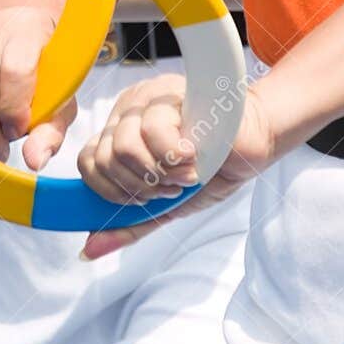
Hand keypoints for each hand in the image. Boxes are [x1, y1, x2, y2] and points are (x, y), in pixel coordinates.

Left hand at [77, 76, 276, 259]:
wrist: (255, 143)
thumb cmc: (213, 168)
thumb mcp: (166, 206)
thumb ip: (129, 226)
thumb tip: (89, 250)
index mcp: (118, 131)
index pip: (88, 163)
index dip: (117, 190)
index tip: (151, 196)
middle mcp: (127, 110)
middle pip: (103, 159)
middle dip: (142, 187)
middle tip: (173, 185)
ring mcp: (146, 98)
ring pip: (122, 146)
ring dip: (160, 174)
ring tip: (186, 172)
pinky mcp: (171, 93)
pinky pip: (152, 131)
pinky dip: (175, 157)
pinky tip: (194, 156)